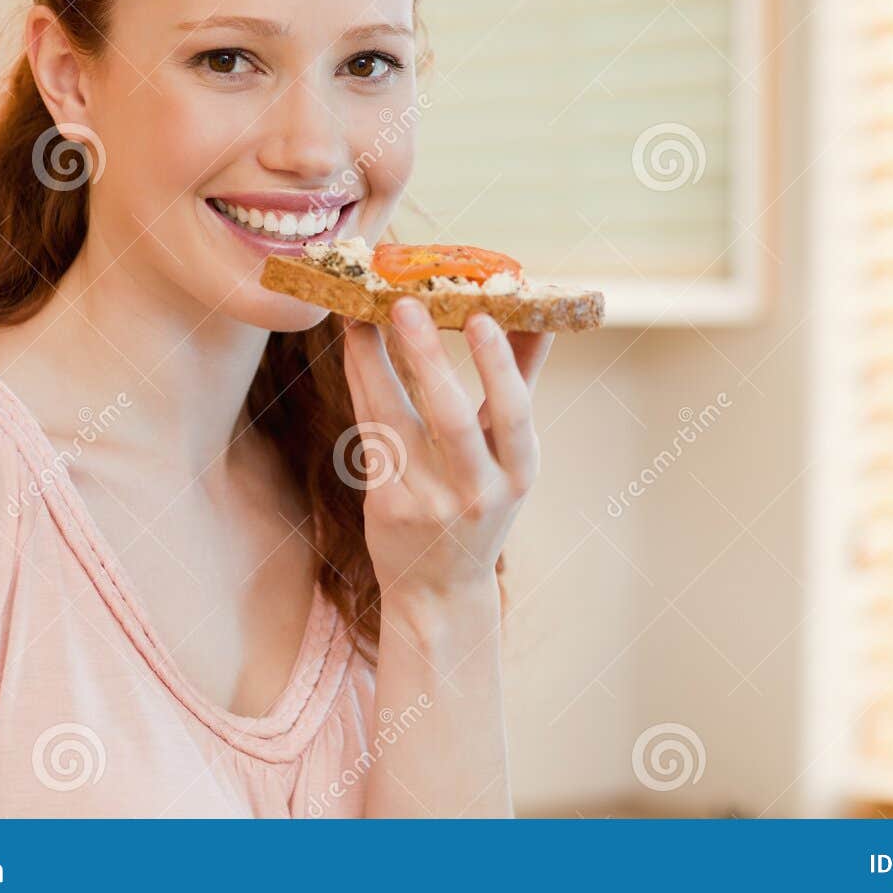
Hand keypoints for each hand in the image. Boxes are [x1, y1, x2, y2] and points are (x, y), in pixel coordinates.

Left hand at [340, 298, 553, 601]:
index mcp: (519, 472)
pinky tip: (354, 350)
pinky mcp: (387, 506)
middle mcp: (477, 490)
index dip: (499, 365)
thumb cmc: (482, 501)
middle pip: (452, 418)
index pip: (514, 413)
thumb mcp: (513, 455)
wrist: (441, 587)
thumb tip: (539, 314)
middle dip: (428, 358)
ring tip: (360, 317)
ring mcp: (429, 501)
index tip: (482, 315)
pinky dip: (361, 386)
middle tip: (405, 305)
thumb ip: (522, 383)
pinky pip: (371, 434)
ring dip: (375, 364)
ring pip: (396, 421)